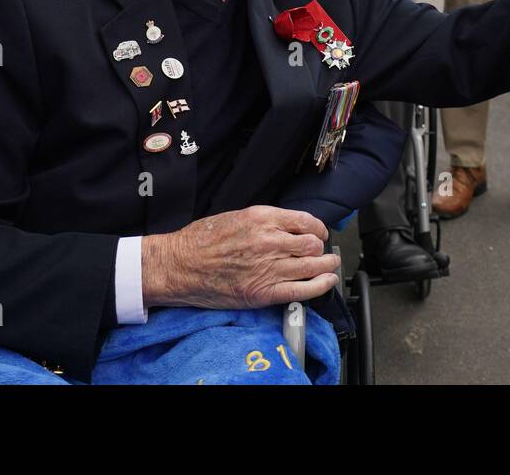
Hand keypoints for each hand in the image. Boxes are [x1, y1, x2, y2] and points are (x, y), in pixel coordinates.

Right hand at [141, 205, 339, 309]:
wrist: (179, 265)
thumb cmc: (201, 241)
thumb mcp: (235, 216)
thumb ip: (265, 222)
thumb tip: (289, 227)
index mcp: (262, 218)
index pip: (306, 221)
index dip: (318, 229)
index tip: (319, 233)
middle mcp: (269, 241)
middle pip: (313, 244)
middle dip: (322, 248)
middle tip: (323, 252)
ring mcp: (267, 268)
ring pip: (313, 266)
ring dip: (327, 266)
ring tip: (331, 266)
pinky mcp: (262, 292)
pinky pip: (301, 290)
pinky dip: (320, 286)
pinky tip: (326, 282)